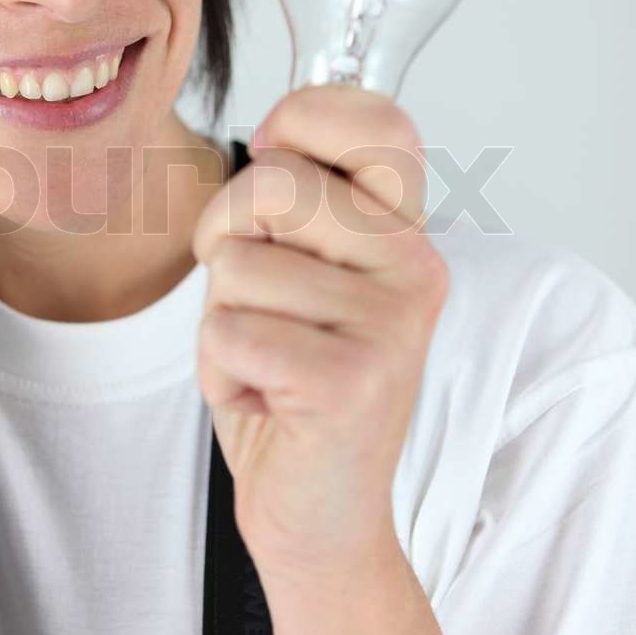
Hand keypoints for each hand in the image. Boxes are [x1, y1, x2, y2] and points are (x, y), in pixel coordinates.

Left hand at [191, 84, 448, 583]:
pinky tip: (266, 400)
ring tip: (267, 362)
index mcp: (405, 231)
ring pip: (236, 262)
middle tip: (252, 299)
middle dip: (224, 237)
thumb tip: (269, 144)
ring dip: (222, 320)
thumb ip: (294, 205)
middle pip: (270, 182)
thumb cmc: (290, 384)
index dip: (301, 120)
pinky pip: (227, 330)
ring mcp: (391, 323)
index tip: (273, 168)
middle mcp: (414, 266)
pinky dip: (221, 370)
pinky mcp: (352, 380)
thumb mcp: (297, 274)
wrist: (317, 515)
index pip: (375, 119)